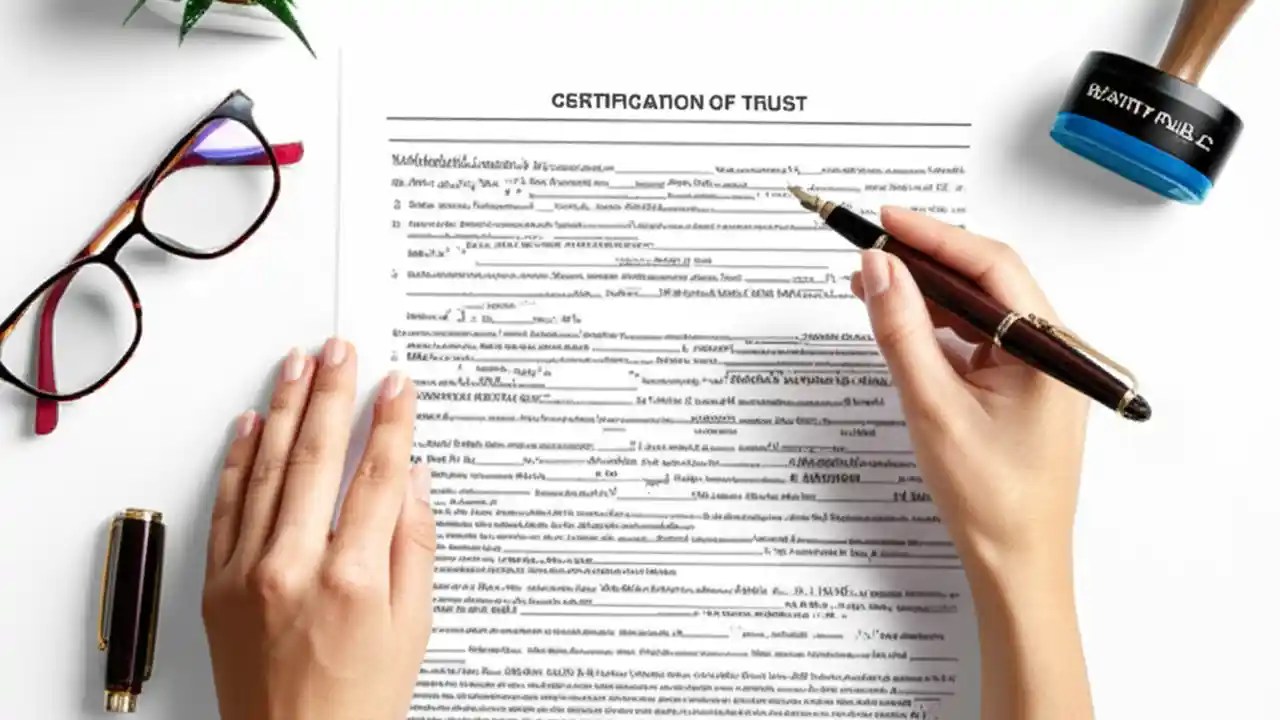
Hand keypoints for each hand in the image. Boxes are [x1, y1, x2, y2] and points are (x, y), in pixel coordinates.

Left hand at [202, 340, 434, 719]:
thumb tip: (412, 481)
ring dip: (283, 409)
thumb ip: (414, 548)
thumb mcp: (413, 630)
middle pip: (316, 458)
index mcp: (355, 578)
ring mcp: (249, 573)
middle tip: (340, 350)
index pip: (377, 476)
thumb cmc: (359, 703)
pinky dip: (238, 461)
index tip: (397, 385)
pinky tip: (250, 425)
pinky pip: (227, 507)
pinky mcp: (218, 586)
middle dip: (331, 394)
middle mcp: (295, 567)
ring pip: (266, 470)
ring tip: (297, 365)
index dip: (390, 422)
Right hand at [852, 207, 1093, 719]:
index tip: (884, 219)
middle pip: (985, 281)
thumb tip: (876, 270)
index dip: (934, 236)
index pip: (990, 266)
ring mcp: (1038, 369)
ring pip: (978, 309)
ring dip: (926, 293)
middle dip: (924, 259)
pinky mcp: (1020, 386)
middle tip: (868, 246)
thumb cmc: (988, 498)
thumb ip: (901, 332)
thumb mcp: (933, 408)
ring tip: (870, 284)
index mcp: (1050, 349)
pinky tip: (901, 323)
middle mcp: (1052, 350)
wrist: (1016, 564)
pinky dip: (937, 326)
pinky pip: (976, 339)